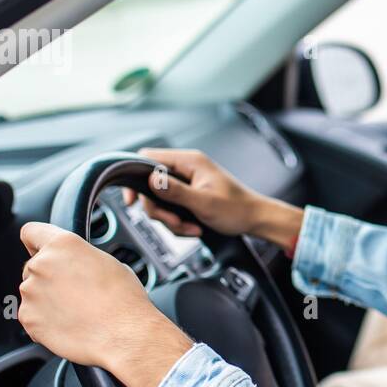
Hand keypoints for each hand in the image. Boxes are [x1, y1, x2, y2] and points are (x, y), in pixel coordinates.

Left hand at [18, 222, 192, 386]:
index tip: (40, 251)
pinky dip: (45, 322)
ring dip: (47, 300)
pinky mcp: (28, 318)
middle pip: (33, 266)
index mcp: (63, 244)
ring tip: (76, 312)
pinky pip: (31, 316)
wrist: (123, 335)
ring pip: (33, 293)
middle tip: (74, 292)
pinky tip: (69, 325)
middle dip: (48, 277)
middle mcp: (41, 264)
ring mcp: (31, 292)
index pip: (31, 231)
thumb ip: (80, 258)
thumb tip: (75, 265)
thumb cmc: (123, 300)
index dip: (37, 243)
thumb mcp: (108, 263)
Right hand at [125, 148, 303, 247]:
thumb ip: (176, 192)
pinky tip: (194, 228)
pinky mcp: (187, 195)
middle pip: (149, 185)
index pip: (147, 158)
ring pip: (159, 201)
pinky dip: (178, 223)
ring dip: (171, 220)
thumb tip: (151, 180)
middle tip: (176, 223)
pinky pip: (170, 209)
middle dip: (159, 210)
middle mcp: (185, 168)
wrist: (255, 219)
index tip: (132, 201)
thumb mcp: (205, 202)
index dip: (134, 177)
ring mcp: (185, 182)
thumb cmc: (237, 209)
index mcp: (189, 161)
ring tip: (191, 228)